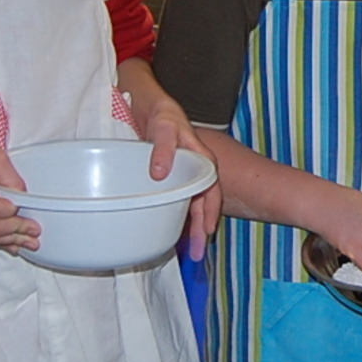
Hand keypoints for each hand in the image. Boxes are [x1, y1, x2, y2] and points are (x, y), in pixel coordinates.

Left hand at [142, 96, 221, 262]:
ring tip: (190, 250)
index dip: (209, 212)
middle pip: (204, 204)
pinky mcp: (174, 177)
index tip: (206, 232)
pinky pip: (181, 200)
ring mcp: (185, 175)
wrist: (151, 106)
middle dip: (202, 230)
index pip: (211, 191)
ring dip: (192, 226)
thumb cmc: (162, 115)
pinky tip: (175, 229)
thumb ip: (162, 149)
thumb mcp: (163, 128)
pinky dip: (180, 216)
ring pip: (193, 205)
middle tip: (198, 254)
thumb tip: (159, 174)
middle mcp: (196, 171)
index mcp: (202, 161)